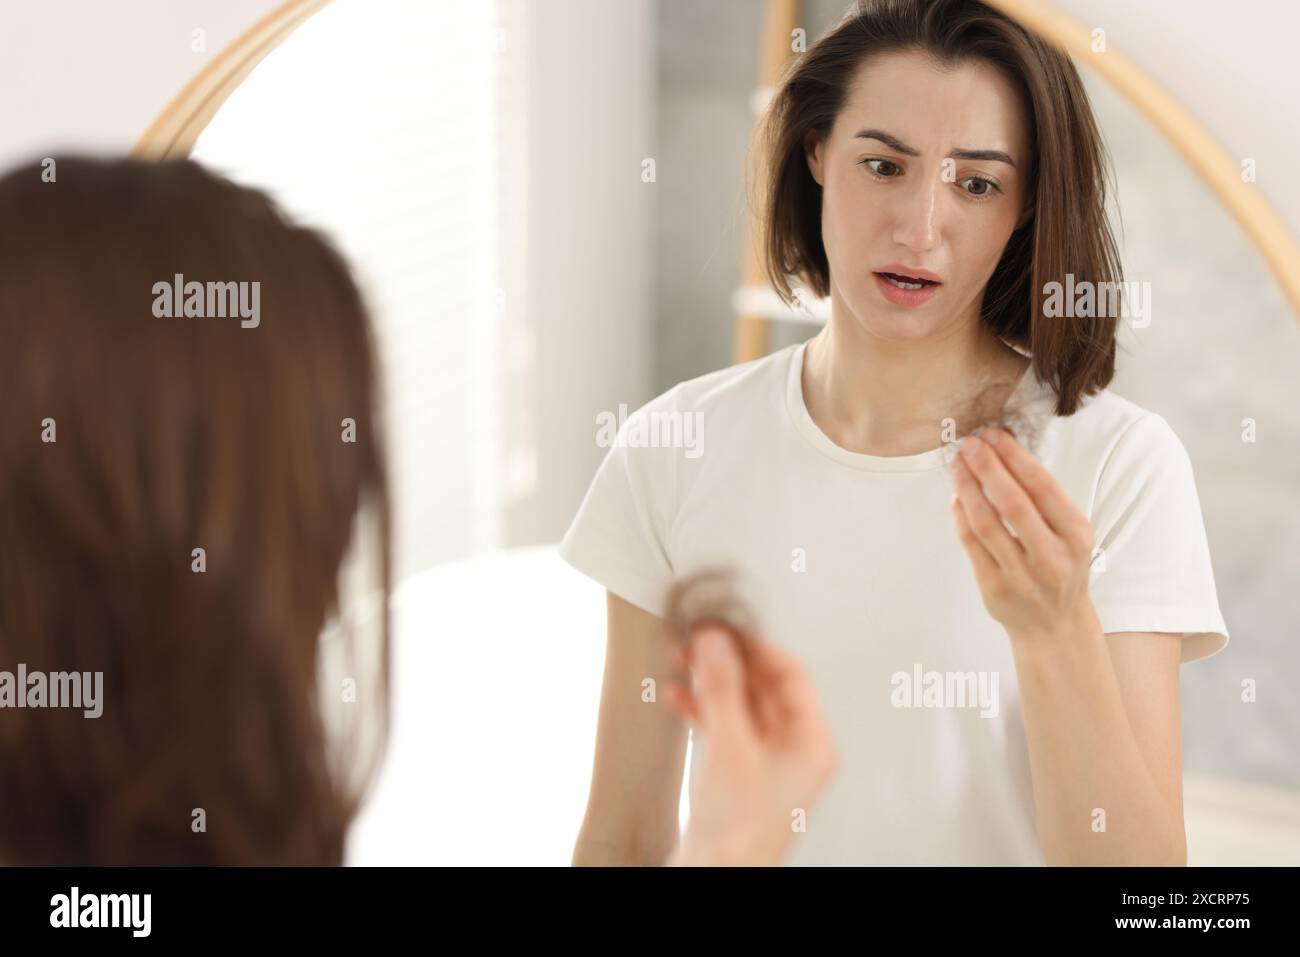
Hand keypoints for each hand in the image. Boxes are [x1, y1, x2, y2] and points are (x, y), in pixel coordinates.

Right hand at [662, 626, 837, 865]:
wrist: (713, 877)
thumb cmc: (736, 831)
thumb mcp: (729, 744)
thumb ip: (721, 686)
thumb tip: (716, 640)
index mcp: (811, 743)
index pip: (791, 674)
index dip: (755, 646)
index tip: (724, 629)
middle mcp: (795, 751)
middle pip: (763, 687)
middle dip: (727, 662)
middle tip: (698, 639)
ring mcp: (766, 764)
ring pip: (740, 705)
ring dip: (710, 682)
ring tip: (682, 660)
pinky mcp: (739, 775)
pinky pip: (724, 727)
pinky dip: (701, 708)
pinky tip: (677, 695)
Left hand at [949, 426, 1097, 641]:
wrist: (1055, 627)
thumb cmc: (1060, 568)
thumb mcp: (1068, 534)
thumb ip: (1041, 500)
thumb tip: (1002, 452)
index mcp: (1076, 536)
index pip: (1042, 487)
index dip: (1014, 457)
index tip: (994, 435)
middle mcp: (1051, 557)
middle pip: (1012, 503)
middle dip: (987, 467)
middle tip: (969, 443)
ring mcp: (1021, 575)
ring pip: (986, 523)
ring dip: (967, 487)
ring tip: (958, 464)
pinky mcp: (994, 588)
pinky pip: (971, 545)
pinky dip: (960, 516)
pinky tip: (957, 495)